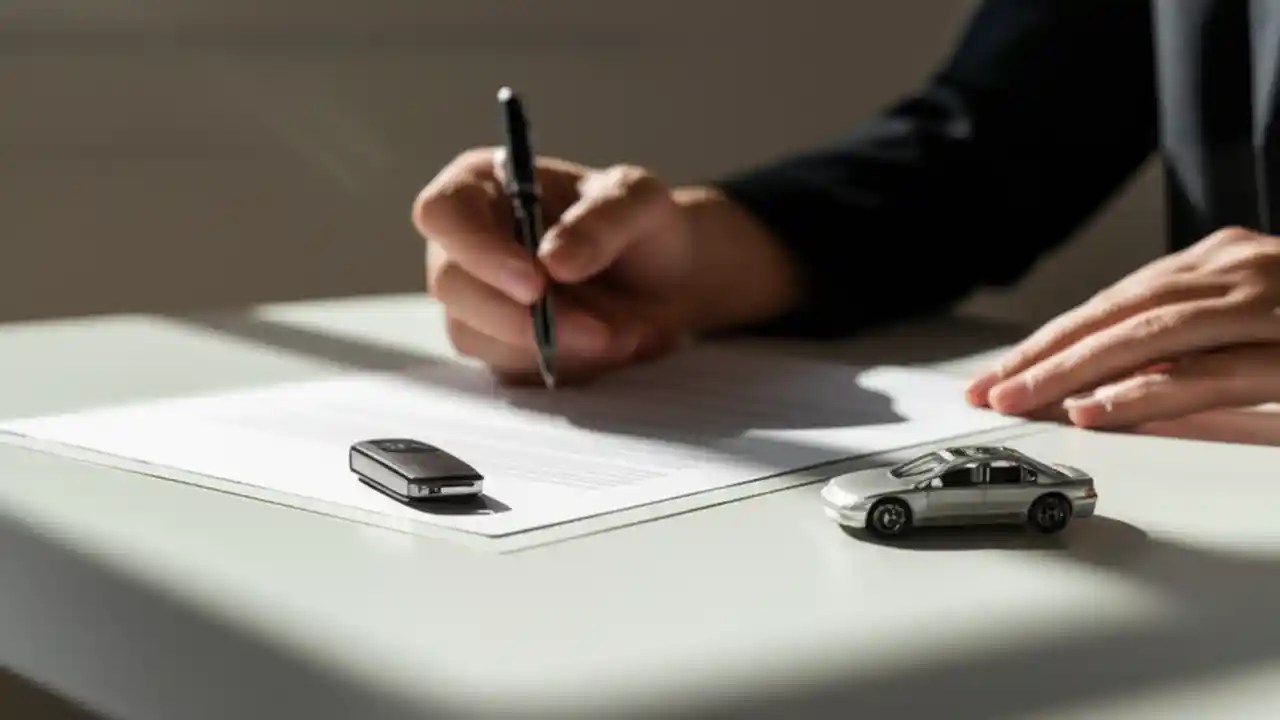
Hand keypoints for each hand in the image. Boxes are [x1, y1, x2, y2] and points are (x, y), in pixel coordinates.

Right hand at [412, 148, 800, 384]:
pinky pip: (505, 366)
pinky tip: (602, 346)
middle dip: (519, 315)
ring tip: (619, 333)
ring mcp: (474, 298)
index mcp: (483, 185)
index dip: (478, 250)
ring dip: (548, 343)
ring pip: (474, 333)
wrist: (665, 281)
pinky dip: (558, 362)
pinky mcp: (495, 345)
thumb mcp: (639, 200)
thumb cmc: (641, 225)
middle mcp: (464, 243)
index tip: (535, 283)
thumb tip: (553, 261)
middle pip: (450, 283)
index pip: (443, 211)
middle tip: (596, 329)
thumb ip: (602, 220)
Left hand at [964, 226, 1279, 428]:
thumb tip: (1113, 382)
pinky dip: (1147, 390)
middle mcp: (1231, 269)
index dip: (1051, 341)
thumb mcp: (1257, 321)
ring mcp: (1261, 300)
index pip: (1114, 303)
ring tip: (1018, 399)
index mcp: (1218, 262)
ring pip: (1145, 337)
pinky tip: (1095, 408)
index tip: (1002, 372)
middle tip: (987, 389)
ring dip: (1071, 372)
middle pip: (1115, 314)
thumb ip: (1192, 343)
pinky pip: (1207, 370)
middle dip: (1042, 355)